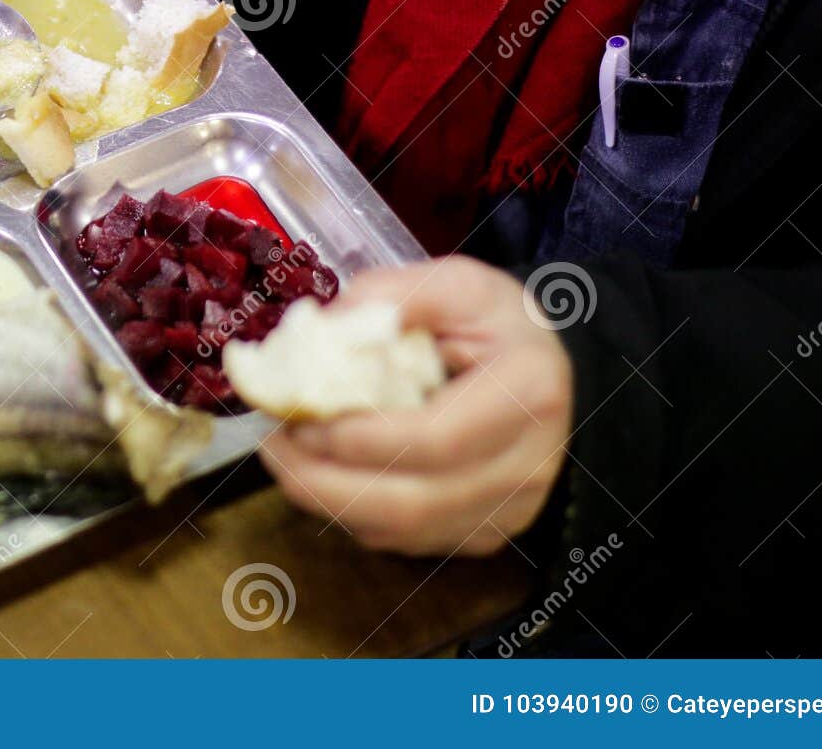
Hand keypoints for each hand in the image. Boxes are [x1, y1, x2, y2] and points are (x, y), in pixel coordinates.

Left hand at [259, 256, 573, 556]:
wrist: (548, 370)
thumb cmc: (497, 321)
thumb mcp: (456, 282)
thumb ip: (392, 296)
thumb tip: (323, 329)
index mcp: (526, 392)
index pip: (434, 439)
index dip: (358, 439)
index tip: (299, 417)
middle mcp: (527, 466)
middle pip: (413, 504)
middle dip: (324, 482)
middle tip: (273, 446)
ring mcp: (508, 511)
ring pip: (403, 532)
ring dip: (328, 502)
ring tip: (284, 459)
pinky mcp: (484, 534)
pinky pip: (406, 540)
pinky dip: (352, 513)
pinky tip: (324, 475)